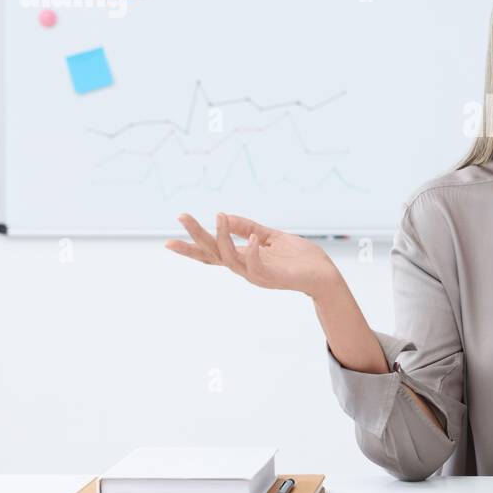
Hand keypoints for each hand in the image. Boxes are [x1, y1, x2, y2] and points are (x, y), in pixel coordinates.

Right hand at [164, 212, 338, 296]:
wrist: (324, 273)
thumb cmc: (299, 257)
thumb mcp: (271, 236)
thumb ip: (248, 227)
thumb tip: (224, 214)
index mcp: (243, 258)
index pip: (212, 253)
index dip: (191, 246)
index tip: (168, 240)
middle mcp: (245, 268)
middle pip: (212, 254)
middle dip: (195, 237)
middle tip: (182, 217)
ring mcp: (256, 274)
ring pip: (230, 258)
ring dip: (222, 237)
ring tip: (219, 217)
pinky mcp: (271, 277)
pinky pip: (256, 266)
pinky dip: (252, 250)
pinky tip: (253, 236)